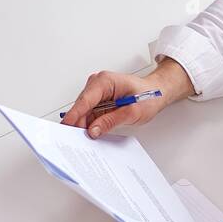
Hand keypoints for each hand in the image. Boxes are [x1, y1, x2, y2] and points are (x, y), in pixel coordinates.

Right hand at [60, 58, 193, 137]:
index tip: (66, 126)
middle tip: (77, 139)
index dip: (75, 114)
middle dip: (79, 123)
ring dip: (84, 124)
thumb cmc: (148, 96)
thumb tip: (93, 130)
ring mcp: (97, 92)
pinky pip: (89, 113)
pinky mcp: (98, 100)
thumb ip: (111, 121)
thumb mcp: (132, 112)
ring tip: (84, 139)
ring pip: (83, 111)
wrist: (156, 93)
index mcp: (105, 81)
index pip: (85, 100)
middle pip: (81, 106)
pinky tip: (91, 133)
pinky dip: (90, 124)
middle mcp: (98, 84)